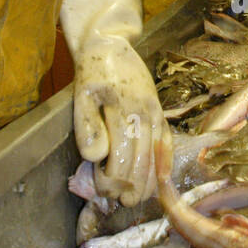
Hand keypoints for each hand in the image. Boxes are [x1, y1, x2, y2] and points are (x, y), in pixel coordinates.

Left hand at [73, 40, 164, 205]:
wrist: (110, 46)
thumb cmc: (92, 72)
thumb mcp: (81, 94)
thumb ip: (86, 125)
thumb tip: (96, 156)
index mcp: (121, 108)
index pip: (120, 153)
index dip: (113, 177)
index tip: (103, 190)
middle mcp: (143, 112)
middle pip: (140, 157)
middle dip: (130, 184)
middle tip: (120, 201)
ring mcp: (155, 113)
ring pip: (155, 154)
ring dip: (147, 180)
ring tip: (137, 198)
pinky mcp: (160, 113)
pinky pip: (167, 142)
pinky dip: (165, 162)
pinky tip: (162, 180)